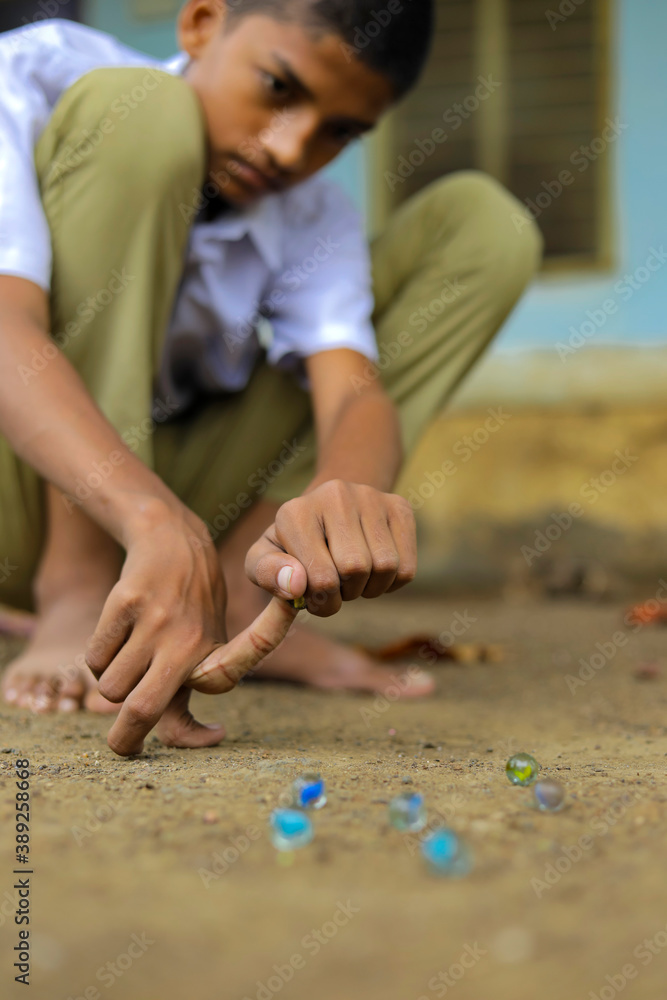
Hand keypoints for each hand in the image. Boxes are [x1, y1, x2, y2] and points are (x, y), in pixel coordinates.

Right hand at [85, 502, 298, 755]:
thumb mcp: (203, 648)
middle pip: (142, 710)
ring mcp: (155, 620)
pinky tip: (118, 634)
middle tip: (122, 746)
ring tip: (129, 659)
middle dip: (125, 741)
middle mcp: (187, 640)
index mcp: (212, 655)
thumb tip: (202, 740)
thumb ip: (185, 699)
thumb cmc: (188, 612)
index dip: (198, 736)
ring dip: (111, 684)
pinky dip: (99, 657)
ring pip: (110, 688)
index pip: (196, 712)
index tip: (211, 735)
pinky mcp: (125, 603)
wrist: (173, 542)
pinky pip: (94, 658)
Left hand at [244, 480, 416, 616]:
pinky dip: (391, 584)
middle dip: (346, 592)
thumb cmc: (293, 545)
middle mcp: (334, 495)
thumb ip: (268, 573)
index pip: (320, 577)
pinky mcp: (399, 507)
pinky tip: (373, 573)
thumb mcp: (265, 558)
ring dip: (370, 589)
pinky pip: (406, 567)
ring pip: (386, 567)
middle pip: (356, 569)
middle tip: (336, 586)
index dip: (321, 602)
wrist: (329, 510)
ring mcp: (371, 497)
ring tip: (353, 579)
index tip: (314, 596)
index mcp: (295, 512)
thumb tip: (296, 585)